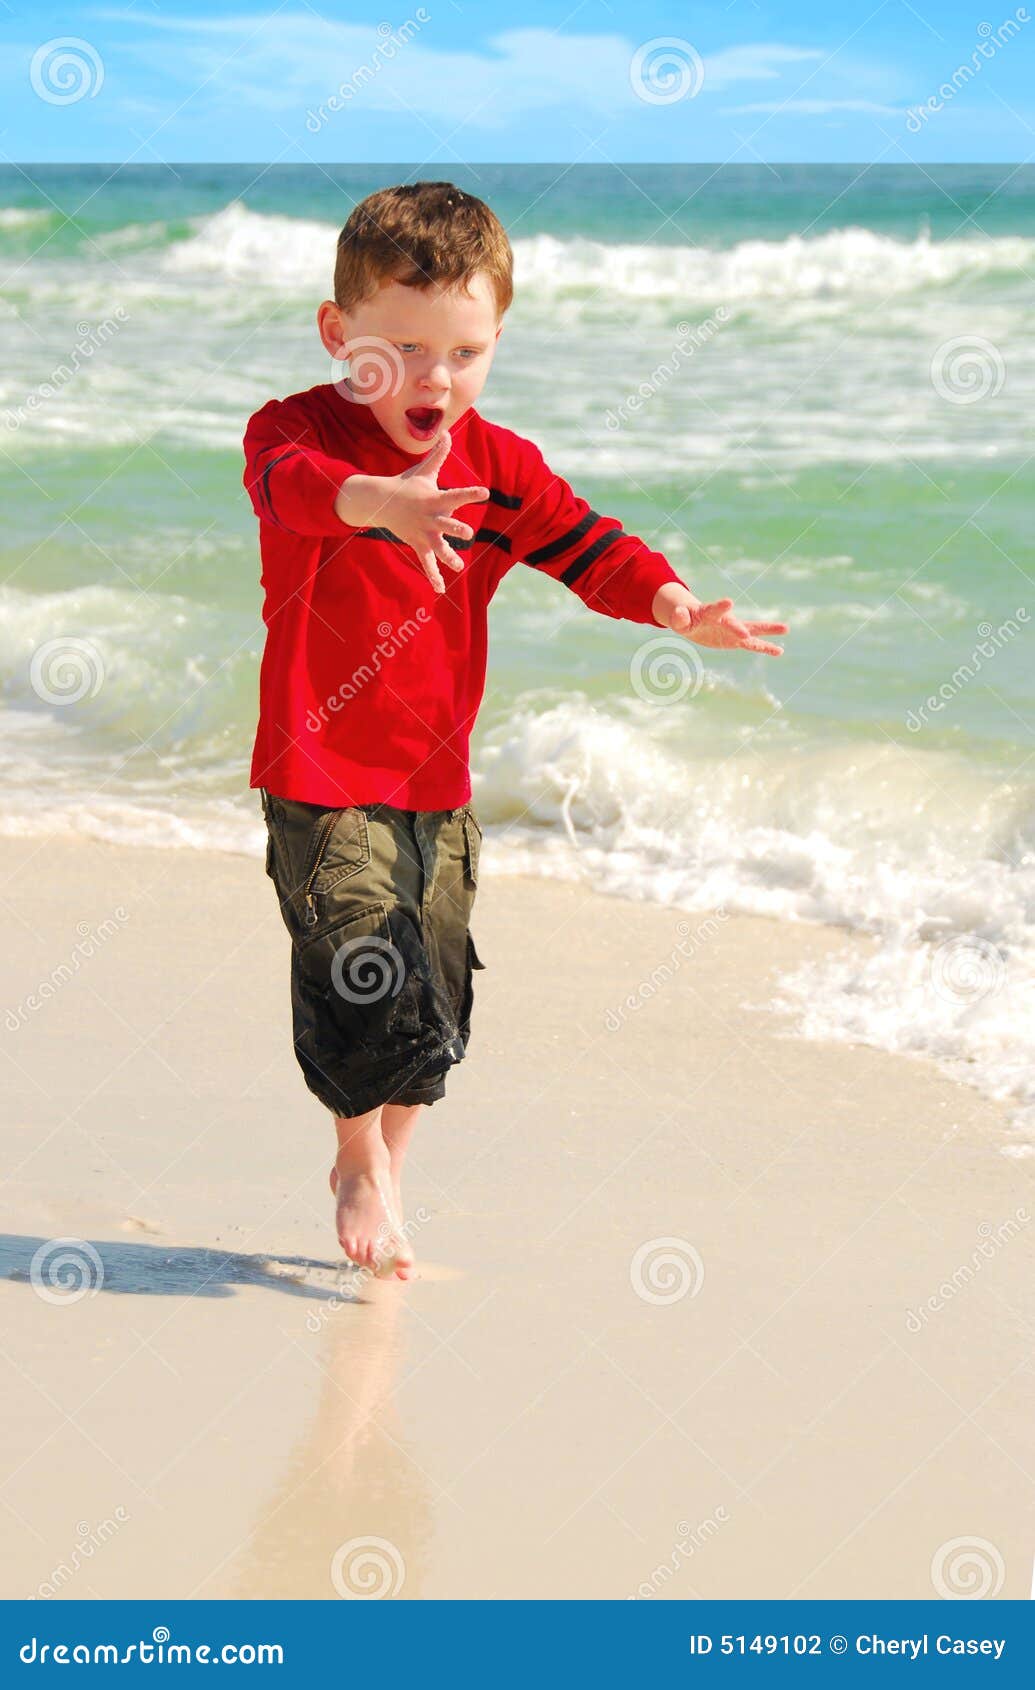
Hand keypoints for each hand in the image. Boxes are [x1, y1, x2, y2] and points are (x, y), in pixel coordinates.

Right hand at [336, 430, 489, 594]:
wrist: (380, 501)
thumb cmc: (407, 485)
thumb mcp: (423, 470)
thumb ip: (438, 455)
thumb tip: (447, 433)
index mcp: (435, 499)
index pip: (456, 495)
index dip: (471, 494)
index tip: (485, 492)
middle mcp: (430, 518)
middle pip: (446, 525)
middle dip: (455, 529)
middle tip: (466, 534)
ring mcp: (423, 533)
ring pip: (437, 548)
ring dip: (448, 559)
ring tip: (459, 567)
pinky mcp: (418, 544)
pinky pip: (426, 564)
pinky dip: (433, 576)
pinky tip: (441, 589)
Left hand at [652, 582, 787, 655]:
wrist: (695, 620)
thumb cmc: (684, 619)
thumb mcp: (678, 619)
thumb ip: (678, 617)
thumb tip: (678, 614)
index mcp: (709, 613)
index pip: (714, 610)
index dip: (721, 607)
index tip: (729, 602)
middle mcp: (725, 620)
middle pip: (735, 622)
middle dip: (740, 627)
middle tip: (746, 632)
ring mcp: (733, 630)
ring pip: (752, 630)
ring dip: (768, 630)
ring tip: (786, 628)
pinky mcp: (737, 640)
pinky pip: (753, 645)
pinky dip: (766, 648)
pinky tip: (780, 651)